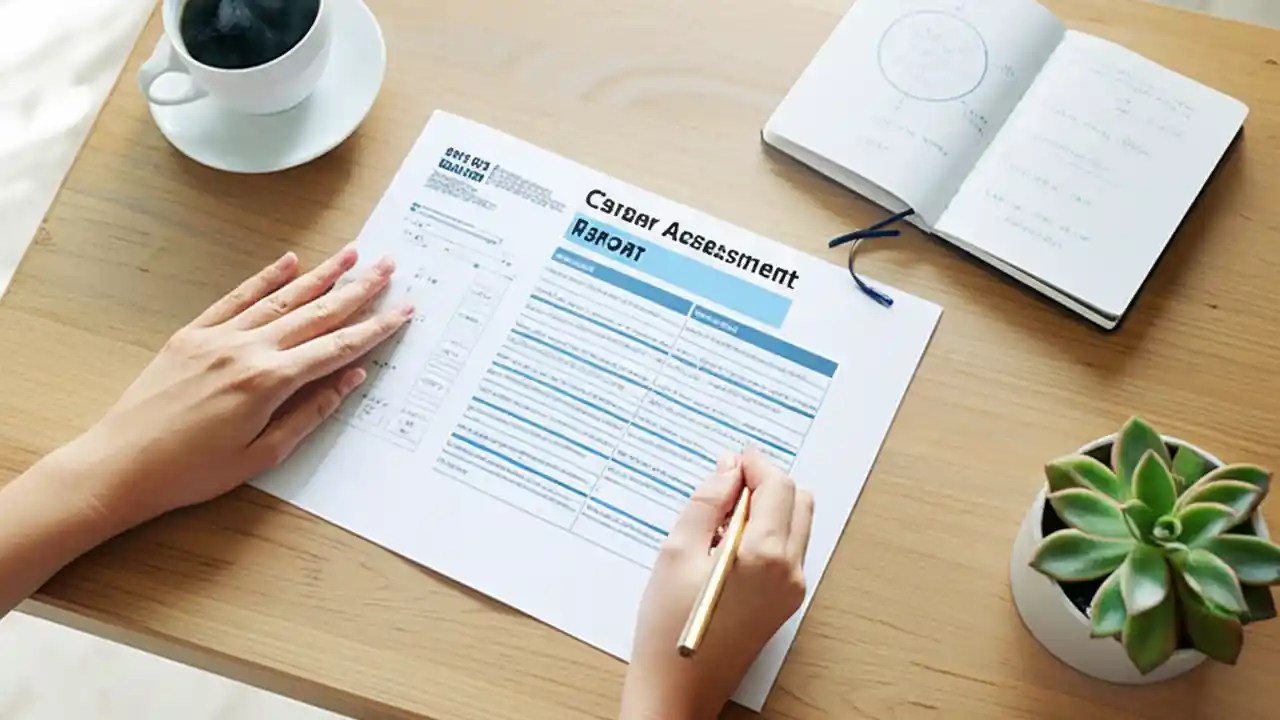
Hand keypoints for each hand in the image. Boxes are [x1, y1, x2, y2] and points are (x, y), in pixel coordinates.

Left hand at [63, 246, 411, 529]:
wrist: (121, 464)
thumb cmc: (192, 472)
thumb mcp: (262, 455)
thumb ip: (310, 412)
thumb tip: (350, 378)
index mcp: (269, 382)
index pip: (337, 348)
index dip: (375, 328)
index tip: (403, 308)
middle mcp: (247, 350)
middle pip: (315, 313)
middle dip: (357, 288)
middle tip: (387, 265)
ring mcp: (218, 337)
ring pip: (282, 299)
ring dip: (320, 274)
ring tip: (350, 254)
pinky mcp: (192, 335)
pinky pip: (237, 299)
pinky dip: (265, 279)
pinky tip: (290, 262)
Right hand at [620, 448, 814, 719]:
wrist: (678, 688)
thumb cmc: (668, 626)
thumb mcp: (677, 550)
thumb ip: (707, 502)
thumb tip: (728, 470)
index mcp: (765, 554)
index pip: (776, 485)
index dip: (753, 464)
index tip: (730, 459)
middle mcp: (789, 571)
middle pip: (797, 500)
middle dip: (765, 483)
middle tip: (724, 487)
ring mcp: (791, 590)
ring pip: (796, 525)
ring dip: (767, 508)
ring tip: (719, 521)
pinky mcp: (785, 603)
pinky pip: (787, 552)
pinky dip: (766, 534)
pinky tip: (727, 546)